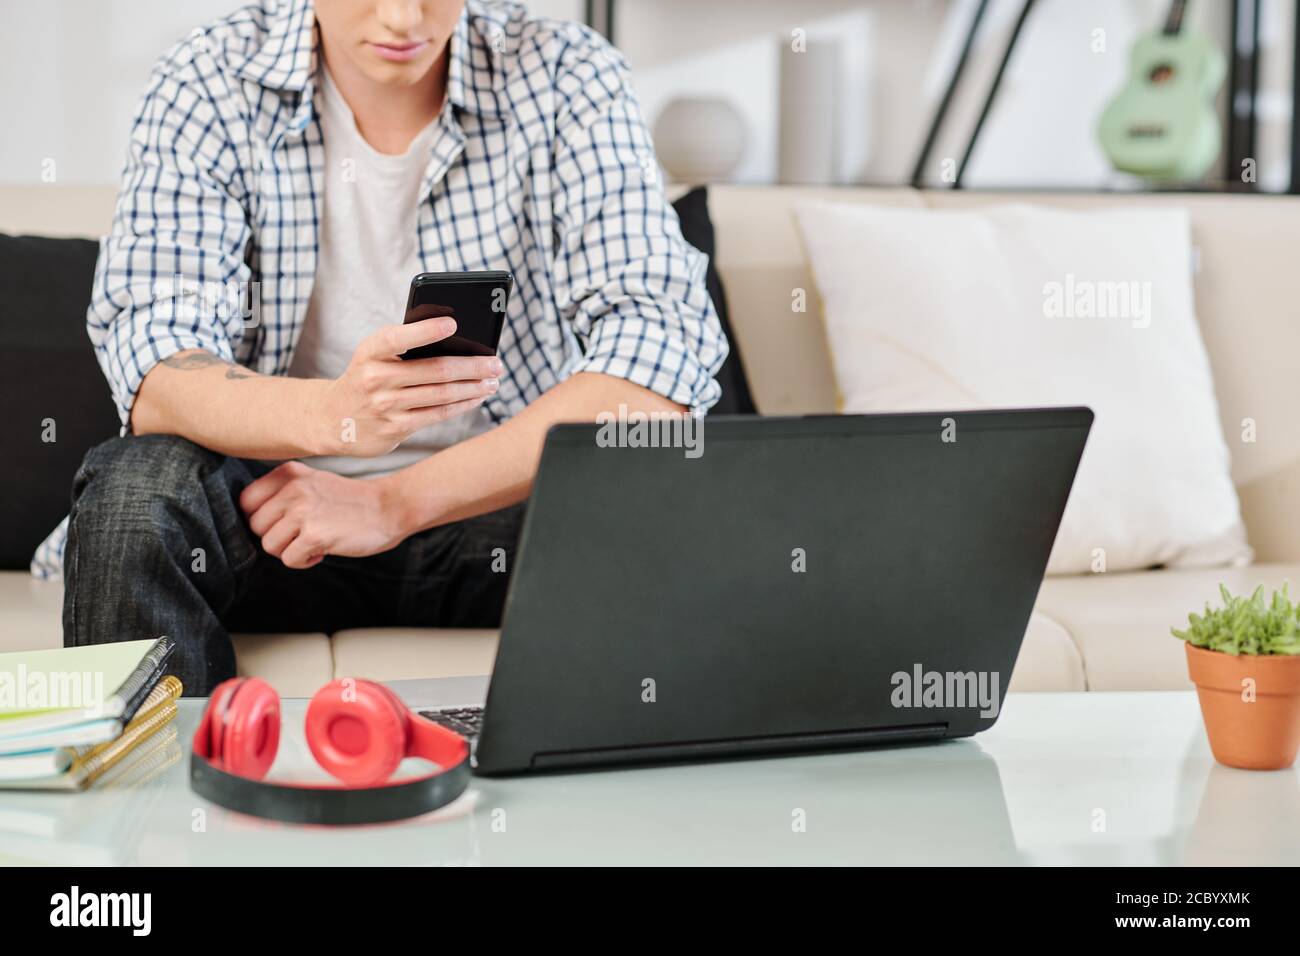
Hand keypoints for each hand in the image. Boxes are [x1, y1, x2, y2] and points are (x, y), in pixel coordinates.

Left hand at [240, 461, 409, 568]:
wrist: (389, 508)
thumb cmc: (350, 501)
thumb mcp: (313, 481)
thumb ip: (282, 491)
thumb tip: (250, 517)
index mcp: (289, 473)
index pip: (246, 501)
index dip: (261, 518)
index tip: (282, 523)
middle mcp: (293, 489)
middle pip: (256, 526)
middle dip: (276, 537)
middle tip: (301, 535)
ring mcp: (304, 512)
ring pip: (269, 545)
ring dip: (289, 551)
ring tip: (312, 542)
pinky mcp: (316, 535)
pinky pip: (288, 559)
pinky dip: (304, 561)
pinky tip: (321, 551)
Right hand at [319, 317, 502, 456]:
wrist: (333, 418)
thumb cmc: (366, 377)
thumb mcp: (373, 355)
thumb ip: (404, 346)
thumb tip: (457, 339)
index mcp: (370, 351)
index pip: (399, 337)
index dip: (427, 330)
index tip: (454, 323)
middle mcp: (375, 378)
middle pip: (435, 370)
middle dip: (472, 366)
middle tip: (496, 363)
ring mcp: (385, 405)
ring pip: (442, 394)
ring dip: (473, 387)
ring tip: (493, 381)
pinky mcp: (395, 428)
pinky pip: (437, 414)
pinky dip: (462, 404)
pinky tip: (476, 397)